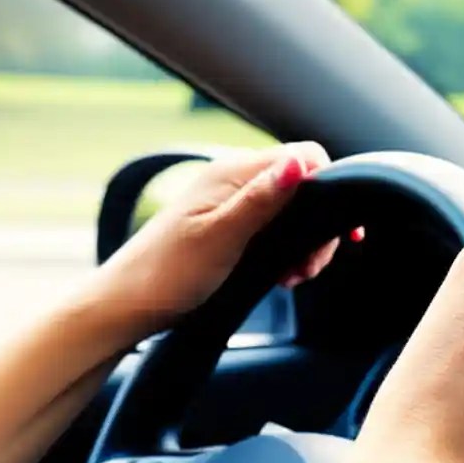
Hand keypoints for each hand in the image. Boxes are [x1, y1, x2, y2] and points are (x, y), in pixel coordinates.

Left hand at [93, 142, 339, 334]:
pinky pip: (274, 227)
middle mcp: (233, 181)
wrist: (126, 305)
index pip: (304, 156)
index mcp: (232, 174)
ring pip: (291, 209)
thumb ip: (263, 200)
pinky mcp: (228, 228)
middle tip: (308, 268)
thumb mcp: (221, 238)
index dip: (330, 190)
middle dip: (318, 226)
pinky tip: (280, 275)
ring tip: (294, 276)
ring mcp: (231, 204)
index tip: (338, 235)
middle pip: (303, 185)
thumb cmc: (166, 274)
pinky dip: (287, 250)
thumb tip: (301, 163)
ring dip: (304, 242)